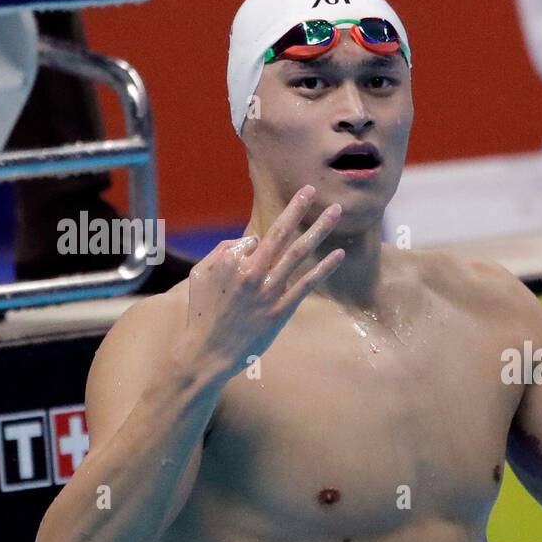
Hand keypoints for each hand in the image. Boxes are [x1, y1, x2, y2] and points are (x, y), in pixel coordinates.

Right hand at [179, 185, 344, 379]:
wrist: (207, 353)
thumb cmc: (203, 313)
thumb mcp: (201, 275)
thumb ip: (223, 252)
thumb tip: (250, 241)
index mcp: (233, 261)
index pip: (257, 239)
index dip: (259, 246)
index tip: (257, 261)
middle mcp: (253, 272)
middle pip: (280, 233)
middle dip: (298, 208)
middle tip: (312, 189)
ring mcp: (269, 292)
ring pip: (298, 253)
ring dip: (319, 229)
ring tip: (336, 211)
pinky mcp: (281, 311)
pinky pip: (307, 284)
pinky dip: (324, 268)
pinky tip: (339, 253)